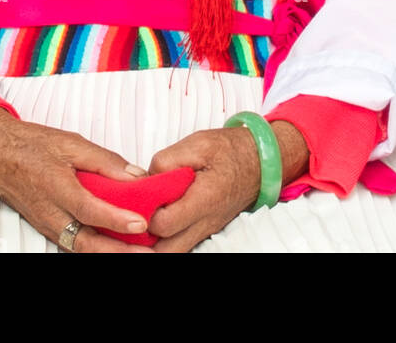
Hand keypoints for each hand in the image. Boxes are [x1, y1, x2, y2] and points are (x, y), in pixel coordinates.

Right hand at [0, 106, 154, 253]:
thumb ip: (104, 160)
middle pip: (87, 242)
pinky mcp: (48, 229)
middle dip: (119, 252)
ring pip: (81, 248)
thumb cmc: (29, 145)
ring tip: (138, 252)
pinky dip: (96, 248)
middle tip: (148, 251)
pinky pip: (73, 244)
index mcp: (55, 186)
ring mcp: (47, 225)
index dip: (115, 218)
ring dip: (109, 253)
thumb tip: (134, 175)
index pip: (88, 209)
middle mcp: (50, 212)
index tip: (141, 223)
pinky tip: (115, 246)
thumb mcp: (70, 142)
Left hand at [146, 120, 308, 253]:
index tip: (138, 195)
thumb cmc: (230, 151)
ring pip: (172, 251)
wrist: (260, 162)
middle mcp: (205, 223)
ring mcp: (206, 231)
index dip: (145, 212)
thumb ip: (168, 160)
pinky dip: (165, 238)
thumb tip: (145, 178)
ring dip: (154, 240)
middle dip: (145, 236)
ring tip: (145, 215)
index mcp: (204, 200)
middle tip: (136, 212)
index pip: (164, 223)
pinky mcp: (205, 231)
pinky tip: (157, 217)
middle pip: (166, 250)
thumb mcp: (198, 143)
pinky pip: (180, 245)